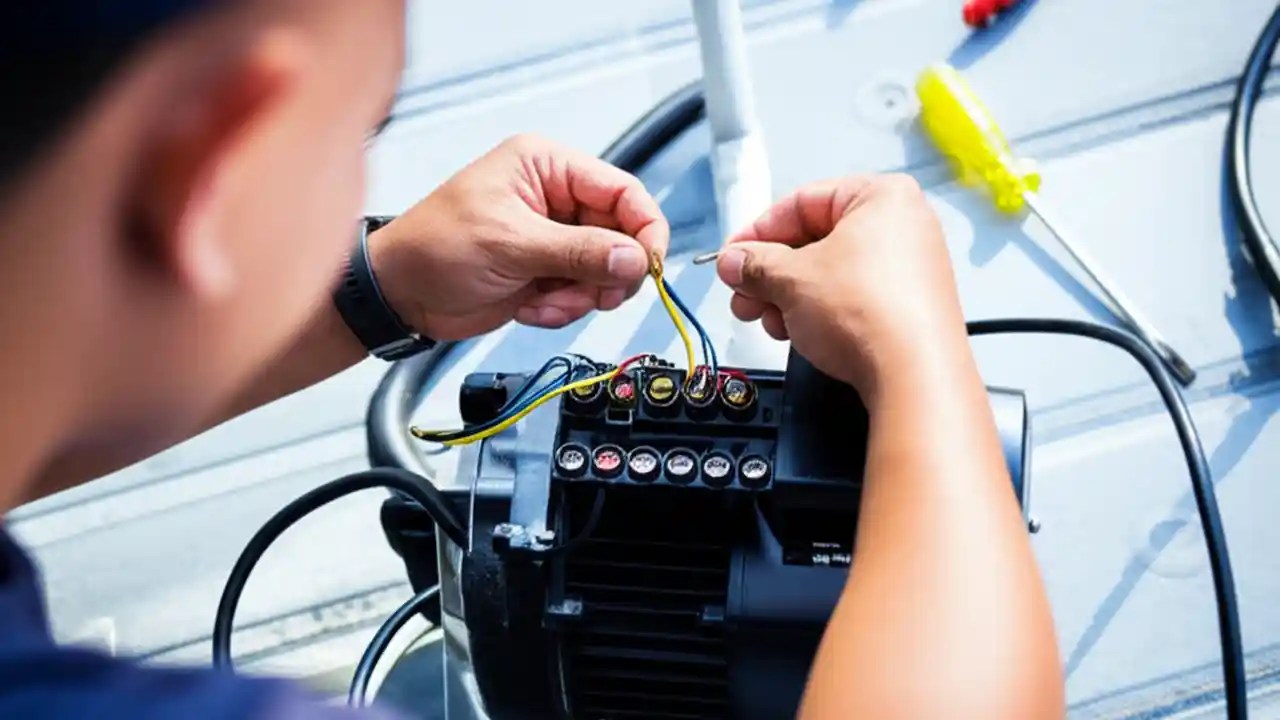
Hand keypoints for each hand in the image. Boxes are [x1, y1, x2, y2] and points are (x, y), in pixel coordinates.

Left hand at [368, 134, 668, 339]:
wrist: (399, 294)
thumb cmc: (434, 248)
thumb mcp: (511, 244)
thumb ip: (578, 252)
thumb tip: (635, 258)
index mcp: (547, 167)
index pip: (621, 191)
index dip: (644, 228)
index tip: (649, 265)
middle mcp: (556, 198)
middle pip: (621, 235)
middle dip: (608, 272)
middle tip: (594, 295)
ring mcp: (553, 238)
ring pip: (606, 271)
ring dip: (582, 295)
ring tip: (544, 301)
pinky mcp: (547, 272)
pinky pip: (582, 293)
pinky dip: (564, 308)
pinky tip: (529, 307)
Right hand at [716, 174, 968, 403]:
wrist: (914, 376)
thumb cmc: (868, 312)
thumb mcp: (791, 279)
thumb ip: (755, 265)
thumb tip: (734, 262)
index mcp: (882, 197)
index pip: (802, 202)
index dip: (758, 232)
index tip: (733, 256)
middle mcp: (902, 226)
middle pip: (814, 240)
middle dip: (771, 273)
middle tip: (744, 294)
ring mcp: (909, 267)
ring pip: (830, 272)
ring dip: (788, 297)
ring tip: (768, 320)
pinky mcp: (909, 305)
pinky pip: (852, 296)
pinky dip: (818, 311)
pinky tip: (796, 332)